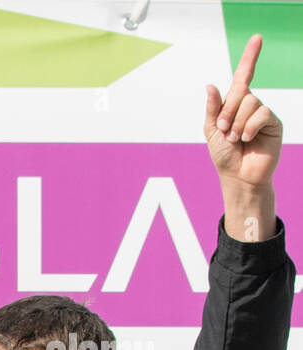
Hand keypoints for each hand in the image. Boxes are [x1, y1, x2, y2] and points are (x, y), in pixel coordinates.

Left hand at [205, 34, 280, 239]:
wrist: (238, 177)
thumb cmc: (224, 156)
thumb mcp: (211, 131)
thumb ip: (213, 108)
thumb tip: (211, 85)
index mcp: (234, 105)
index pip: (244, 76)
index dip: (250, 57)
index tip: (257, 38)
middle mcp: (250, 105)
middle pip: (241, 91)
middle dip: (227, 111)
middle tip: (225, 131)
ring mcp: (263, 113)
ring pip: (250, 102)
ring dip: (237, 122)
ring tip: (236, 138)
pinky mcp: (274, 122)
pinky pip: (261, 113)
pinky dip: (250, 126)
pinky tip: (248, 138)